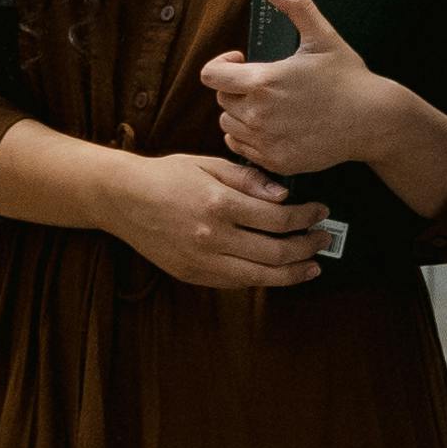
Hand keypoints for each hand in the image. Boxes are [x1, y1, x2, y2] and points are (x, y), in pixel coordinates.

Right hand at [111, 150, 323, 290]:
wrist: (122, 198)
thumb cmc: (167, 176)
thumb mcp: (208, 164)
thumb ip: (248, 180)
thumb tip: (284, 196)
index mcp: (218, 204)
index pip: (277, 219)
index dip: (306, 217)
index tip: (320, 211)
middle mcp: (212, 237)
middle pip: (274, 253)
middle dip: (307, 247)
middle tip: (323, 240)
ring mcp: (202, 261)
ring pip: (259, 277)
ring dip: (292, 273)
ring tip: (312, 266)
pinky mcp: (193, 275)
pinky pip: (236, 283)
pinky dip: (261, 279)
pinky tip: (277, 272)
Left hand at [201, 0, 412, 180]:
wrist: (373, 120)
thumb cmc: (348, 77)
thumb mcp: (321, 35)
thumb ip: (293, 4)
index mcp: (263, 81)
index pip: (210, 75)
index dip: (222, 65)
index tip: (241, 61)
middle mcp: (259, 114)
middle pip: (221, 100)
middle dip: (236, 89)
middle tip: (265, 84)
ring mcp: (267, 141)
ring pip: (229, 125)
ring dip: (241, 114)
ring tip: (269, 106)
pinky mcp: (276, 161)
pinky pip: (243, 148)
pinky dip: (251, 138)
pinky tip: (274, 126)